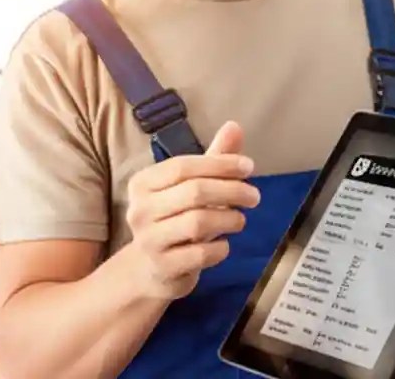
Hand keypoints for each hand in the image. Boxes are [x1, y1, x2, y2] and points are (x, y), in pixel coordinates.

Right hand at [120, 121, 259, 299]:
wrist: (150, 269)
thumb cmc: (174, 218)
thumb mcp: (191, 186)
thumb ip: (213, 158)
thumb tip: (235, 125)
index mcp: (143, 183)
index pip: (183, 166)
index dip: (220, 164)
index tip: (249, 167)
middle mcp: (140, 210)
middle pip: (194, 192)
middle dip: (232, 190)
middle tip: (254, 196)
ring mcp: (149, 240)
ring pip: (198, 222)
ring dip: (229, 218)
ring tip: (240, 219)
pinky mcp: (163, 267)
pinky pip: (201, 254)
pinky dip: (221, 248)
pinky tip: (224, 244)